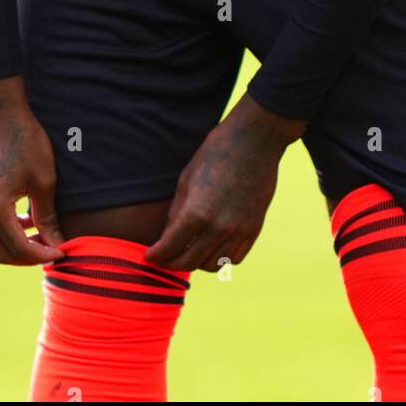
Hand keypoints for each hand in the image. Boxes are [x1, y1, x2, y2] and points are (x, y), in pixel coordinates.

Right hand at [0, 75, 66, 264]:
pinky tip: (27, 219)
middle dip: (28, 257)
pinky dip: (6, 230)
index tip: (62, 253)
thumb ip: (47, 216)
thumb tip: (57, 245)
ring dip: (16, 245)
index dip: (42, 256)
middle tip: (52, 250)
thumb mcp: (43, 179)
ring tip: (42, 236)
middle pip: (1, 252)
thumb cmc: (25, 141)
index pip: (19, 248)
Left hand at [145, 92, 306, 272]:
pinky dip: (219, 259)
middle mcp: (219, 228)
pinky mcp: (254, 229)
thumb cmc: (216, 152)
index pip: (170, 247)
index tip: (149, 256)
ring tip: (188, 253)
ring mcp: (239, 230)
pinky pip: (234, 258)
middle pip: (190, 262)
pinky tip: (211, 249)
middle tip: (164, 260)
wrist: (255, 140)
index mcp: (197, 212)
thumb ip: (177, 212)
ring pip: (212, 265)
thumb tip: (168, 236)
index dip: (156, 255)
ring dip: (196, 262)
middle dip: (172, 264)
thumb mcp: (187, 178)